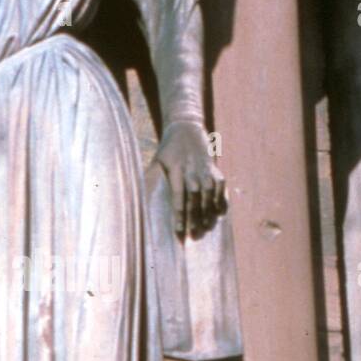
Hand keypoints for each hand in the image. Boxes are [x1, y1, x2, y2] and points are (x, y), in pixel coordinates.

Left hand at [154, 121, 225, 236]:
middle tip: (194, 232)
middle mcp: (191, 168)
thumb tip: (139, 201)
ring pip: (209, 191)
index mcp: (175, 168)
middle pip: (194, 195)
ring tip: (206, 226)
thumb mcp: (156, 162)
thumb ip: (150, 180)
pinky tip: (219, 212)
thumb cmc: (167, 150)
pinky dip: (221, 199)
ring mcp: (205, 168)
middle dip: (195, 215)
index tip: (179, 230)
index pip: (177, 194)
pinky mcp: (214, 168)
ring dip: (208, 209)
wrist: (186, 128)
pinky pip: (220, 185)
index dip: (179, 213)